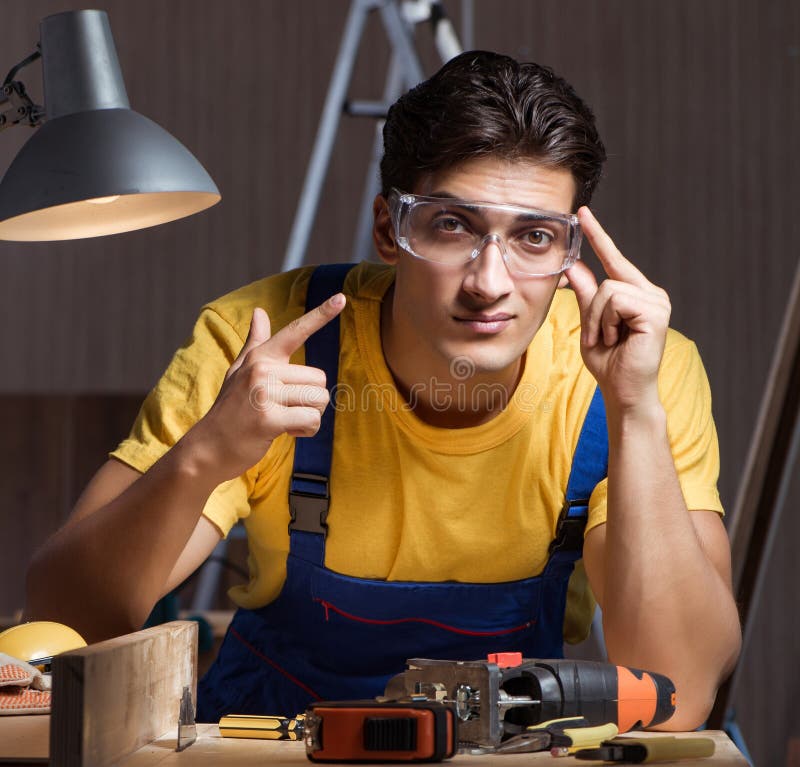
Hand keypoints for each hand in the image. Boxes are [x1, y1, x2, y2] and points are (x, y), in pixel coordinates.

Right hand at [188, 293, 345, 480]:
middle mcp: (262, 369)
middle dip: (311, 400)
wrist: (207, 446)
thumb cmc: (230, 408)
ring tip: (284, 421)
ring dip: (309, 417)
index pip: (295, 331)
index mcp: (260, 357)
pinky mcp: (268, 419)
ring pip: (318, 400)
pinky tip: (286, 432)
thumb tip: (259, 311)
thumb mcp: (240, 371)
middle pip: (320, 379)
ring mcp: (264, 393)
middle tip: (285, 410)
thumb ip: (256, 342)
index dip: (321, 314)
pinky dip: (305, 431)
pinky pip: (311, 420)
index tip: (342, 298)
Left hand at [565, 207, 670, 413]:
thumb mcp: (590, 323)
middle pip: (606, 279)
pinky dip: (605, 323)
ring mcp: (657, 302)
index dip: (598, 235)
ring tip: (608, 340)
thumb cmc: (609, 363)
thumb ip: (584, 294)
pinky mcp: (656, 313)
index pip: (613, 259)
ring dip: (597, 320)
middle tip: (599, 338)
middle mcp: (651, 293)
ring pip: (608, 290)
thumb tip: (572, 265)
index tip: (581, 212)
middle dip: (592, 313)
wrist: (623, 391)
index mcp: (637, 294)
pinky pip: (615, 301)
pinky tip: (616, 340)